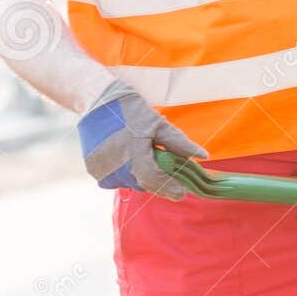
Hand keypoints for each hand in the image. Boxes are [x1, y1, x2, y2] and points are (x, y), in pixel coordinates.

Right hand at [76, 78, 207, 200]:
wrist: (96, 102)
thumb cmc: (130, 111)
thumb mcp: (158, 124)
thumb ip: (179, 143)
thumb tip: (203, 156)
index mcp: (133, 155)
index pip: (155, 180)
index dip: (169, 188)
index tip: (182, 193)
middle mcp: (115, 168)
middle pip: (144, 183)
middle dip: (158, 181)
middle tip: (170, 174)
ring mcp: (101, 171)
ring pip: (130, 182)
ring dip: (142, 176)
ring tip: (147, 158)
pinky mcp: (93, 170)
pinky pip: (116, 179)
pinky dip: (128, 173)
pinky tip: (131, 158)